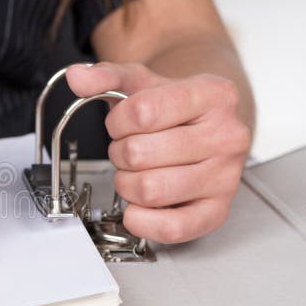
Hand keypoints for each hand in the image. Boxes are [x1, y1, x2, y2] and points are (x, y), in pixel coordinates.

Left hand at [66, 62, 251, 242]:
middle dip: (120, 154)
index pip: (142, 112)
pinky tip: (139, 206)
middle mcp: (228, 136)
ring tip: (138, 173)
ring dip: (127, 185)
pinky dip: (142, 220)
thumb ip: (107, 77)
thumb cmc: (175, 109)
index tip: (123, 124)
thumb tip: (77, 77)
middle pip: (139, 154)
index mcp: (214, 95)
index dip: (117, 122)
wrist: (208, 128)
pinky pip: (172, 228)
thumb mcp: (142, 83)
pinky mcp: (217, 212)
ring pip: (149, 190)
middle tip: (130, 151)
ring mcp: (226, 176)